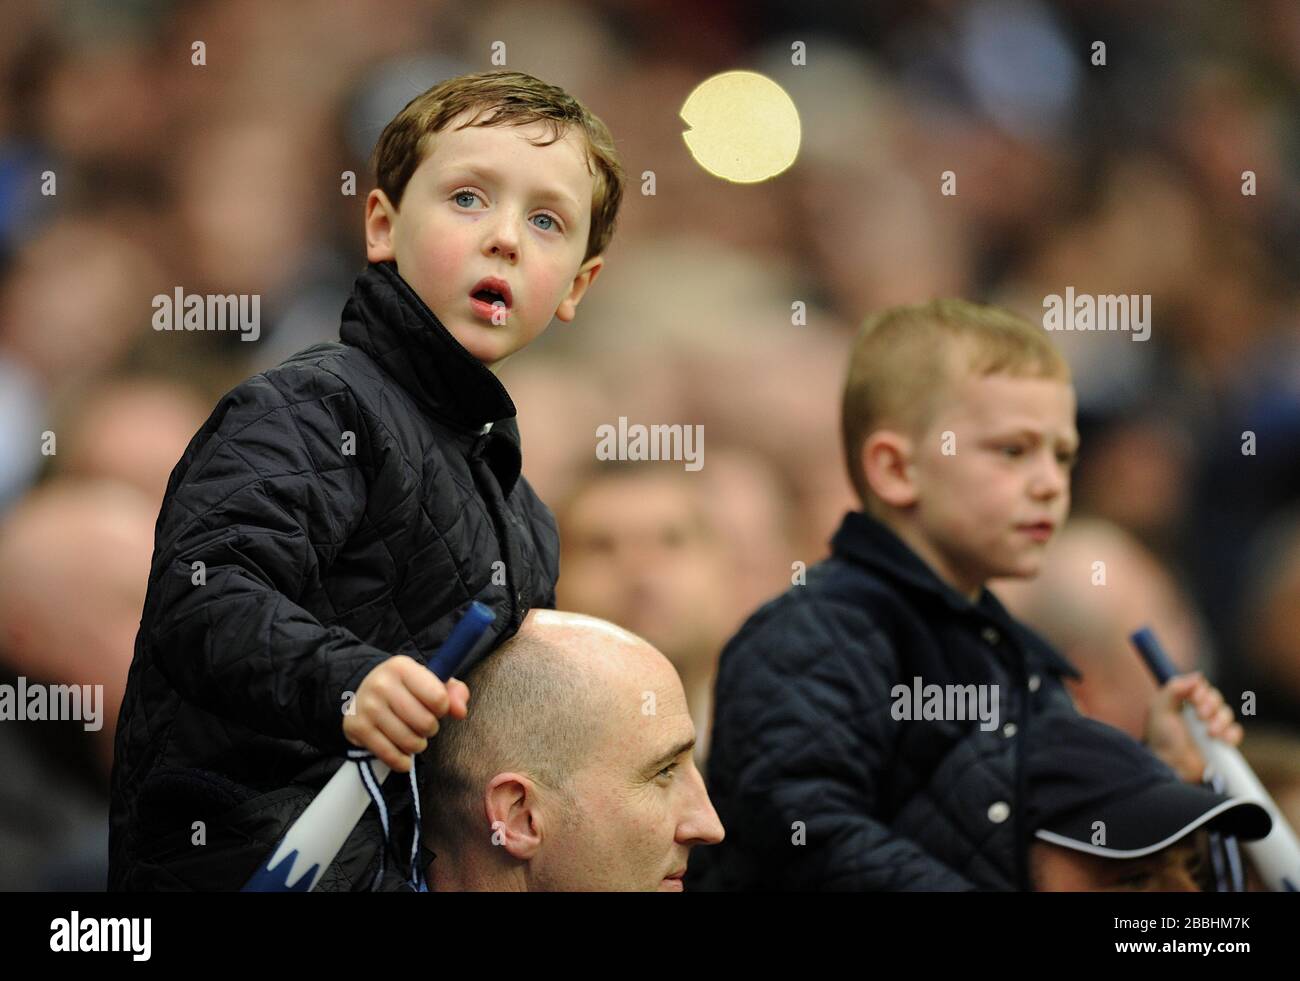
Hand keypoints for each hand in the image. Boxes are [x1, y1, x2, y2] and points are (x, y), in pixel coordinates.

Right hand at [343, 656, 469, 771]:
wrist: (361, 692)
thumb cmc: (405, 688)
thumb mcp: (429, 681)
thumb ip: (453, 693)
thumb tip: (460, 711)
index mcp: (402, 667)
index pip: (438, 698)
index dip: (443, 708)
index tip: (436, 707)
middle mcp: (381, 684)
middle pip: (425, 723)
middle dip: (430, 728)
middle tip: (423, 723)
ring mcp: (367, 707)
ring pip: (409, 742)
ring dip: (418, 745)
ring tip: (413, 735)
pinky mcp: (357, 728)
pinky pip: (391, 756)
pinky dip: (403, 761)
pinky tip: (404, 754)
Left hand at [1143, 672, 1242, 782]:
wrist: (1173, 768)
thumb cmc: (1162, 740)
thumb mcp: (1160, 710)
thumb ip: (1174, 689)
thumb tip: (1197, 675)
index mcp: (1179, 702)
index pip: (1199, 686)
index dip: (1201, 691)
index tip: (1194, 699)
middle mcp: (1194, 712)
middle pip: (1215, 697)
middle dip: (1211, 706)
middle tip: (1201, 717)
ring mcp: (1208, 727)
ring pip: (1226, 713)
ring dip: (1220, 721)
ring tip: (1210, 733)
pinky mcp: (1220, 743)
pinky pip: (1235, 731)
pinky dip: (1232, 734)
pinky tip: (1223, 740)